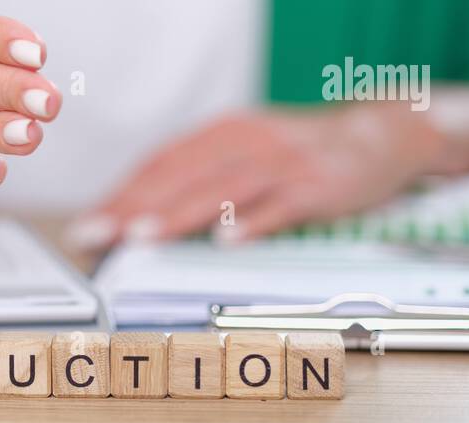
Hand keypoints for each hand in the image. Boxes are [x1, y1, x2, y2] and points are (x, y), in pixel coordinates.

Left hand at [67, 104, 448, 249]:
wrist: (379, 134)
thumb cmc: (298, 153)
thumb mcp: (243, 153)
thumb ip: (199, 179)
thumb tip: (141, 217)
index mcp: (221, 133)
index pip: (159, 164)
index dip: (121, 195)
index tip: (88, 224)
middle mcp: (246, 141)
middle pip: (180, 175)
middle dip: (132, 207)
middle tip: (96, 235)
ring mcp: (282, 163)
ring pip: (220, 188)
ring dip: (178, 214)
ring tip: (142, 237)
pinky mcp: (317, 185)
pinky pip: (280, 205)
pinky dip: (252, 222)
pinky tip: (226, 241)